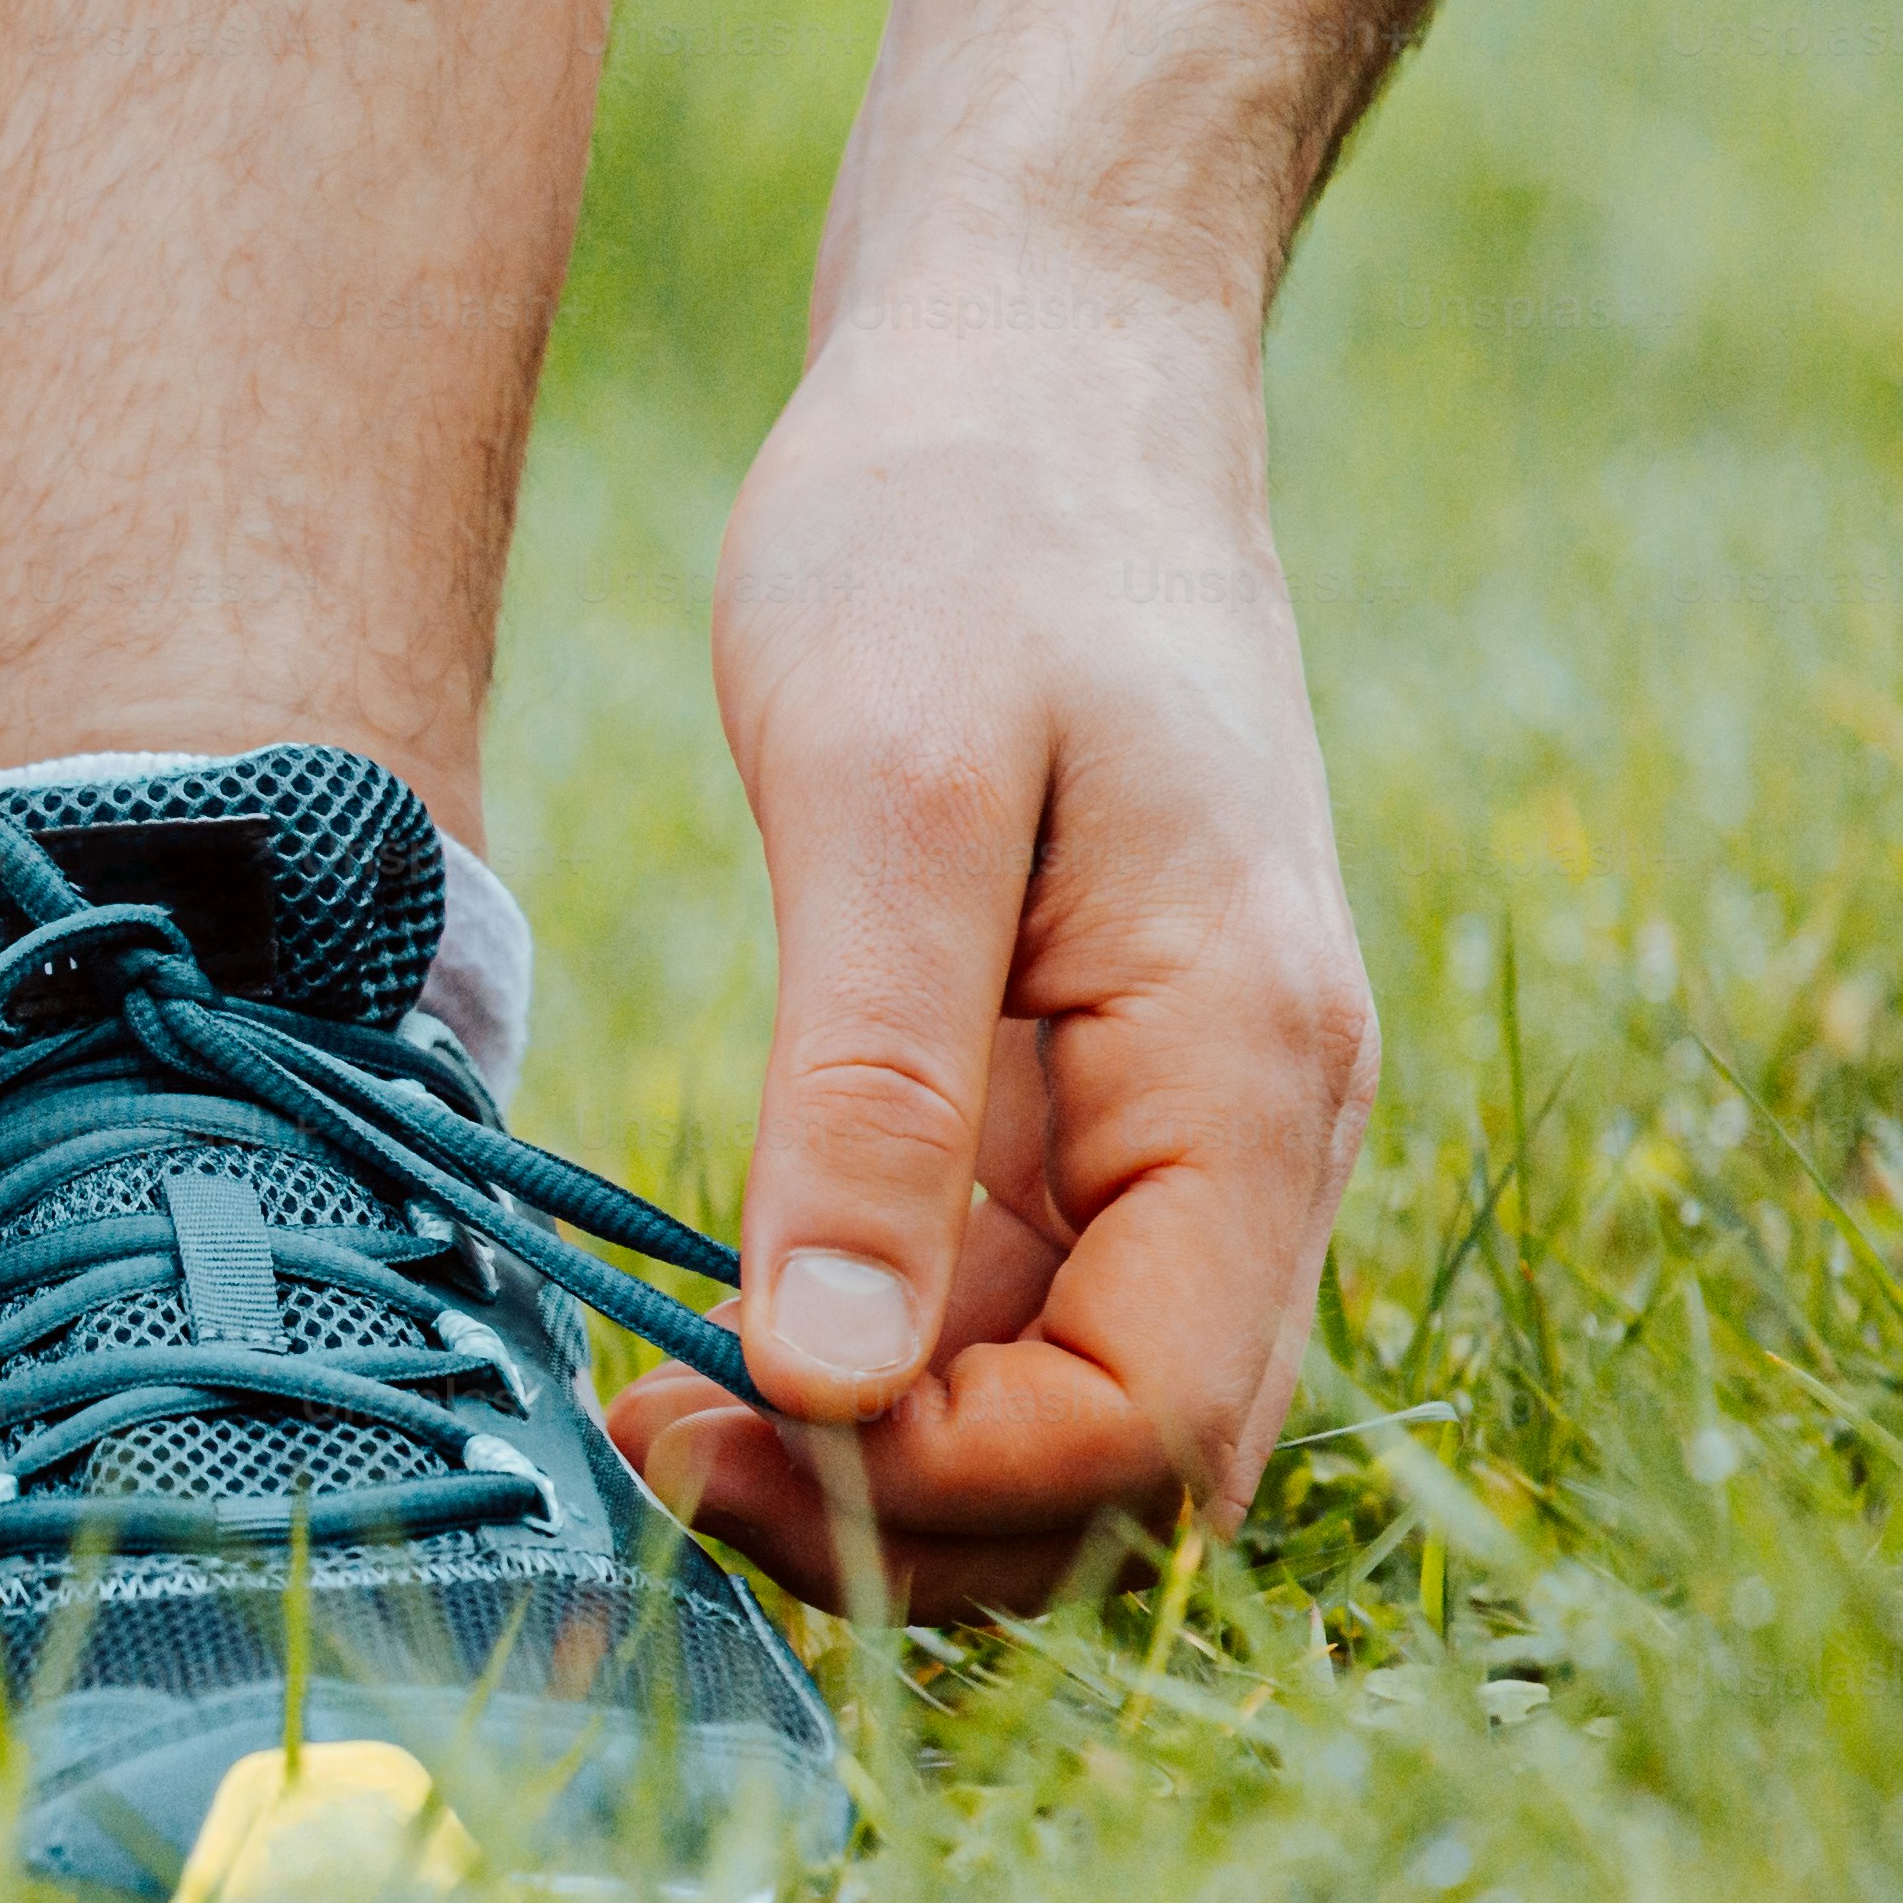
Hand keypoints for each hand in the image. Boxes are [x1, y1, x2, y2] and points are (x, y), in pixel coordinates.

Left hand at [603, 302, 1379, 1614]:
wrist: (1038, 373)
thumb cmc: (957, 536)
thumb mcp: (884, 794)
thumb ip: (870, 1096)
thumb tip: (830, 1379)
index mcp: (1247, 1073)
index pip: (1147, 1432)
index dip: (933, 1495)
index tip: (696, 1424)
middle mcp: (1255, 1139)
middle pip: (1132, 1481)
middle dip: (904, 1529)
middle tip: (647, 1451)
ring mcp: (1183, 1134)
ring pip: (1076, 1429)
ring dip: (887, 1483)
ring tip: (659, 1415)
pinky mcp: (1092, 1109)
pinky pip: (1021, 1323)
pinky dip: (884, 1380)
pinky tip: (712, 1334)